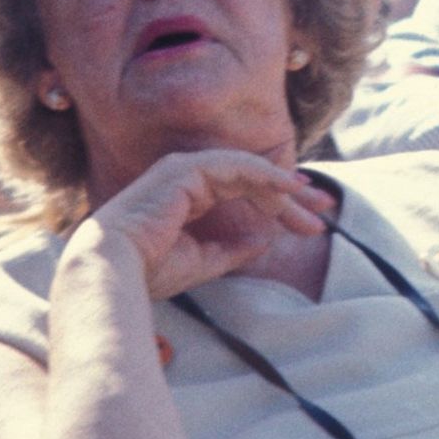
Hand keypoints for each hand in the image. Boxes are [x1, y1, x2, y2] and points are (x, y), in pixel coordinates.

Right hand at [72, 149, 334, 298]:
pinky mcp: (187, 169)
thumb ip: (234, 248)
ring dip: (284, 186)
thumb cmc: (149, 272)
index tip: (306, 219)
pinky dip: (266, 175)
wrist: (114, 272)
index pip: (240, 191)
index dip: (276, 202)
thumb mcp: (204, 261)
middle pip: (250, 178)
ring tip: (316, 202)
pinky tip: (291, 189)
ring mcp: (185, 168)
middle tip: (325, 206)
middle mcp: (185, 176)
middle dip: (289, 193)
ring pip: (248, 170)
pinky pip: (237, 167)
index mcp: (185, 195)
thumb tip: (264, 241)